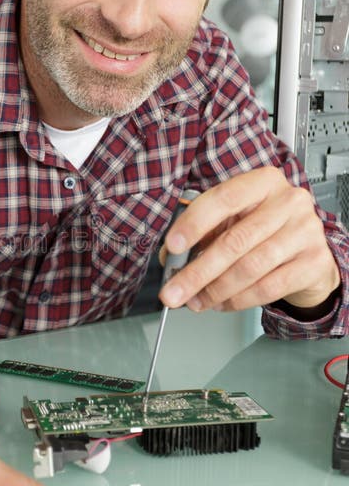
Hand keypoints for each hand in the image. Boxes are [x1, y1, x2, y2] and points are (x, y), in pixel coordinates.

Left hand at [160, 168, 340, 313]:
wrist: (309, 252)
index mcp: (264, 182)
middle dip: (197, 272)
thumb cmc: (265, 232)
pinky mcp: (314, 262)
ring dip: (215, 290)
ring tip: (195, 301)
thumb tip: (171, 260)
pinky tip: (222, 303)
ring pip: (250, 267)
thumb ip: (204, 234)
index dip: (194, 223)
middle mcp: (288, 201)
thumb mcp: (235, 221)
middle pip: (235, 240)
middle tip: (173, 291)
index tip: (173, 246)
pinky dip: (238, 300)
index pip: (224, 198)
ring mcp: (306, 231)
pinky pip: (268, 287)